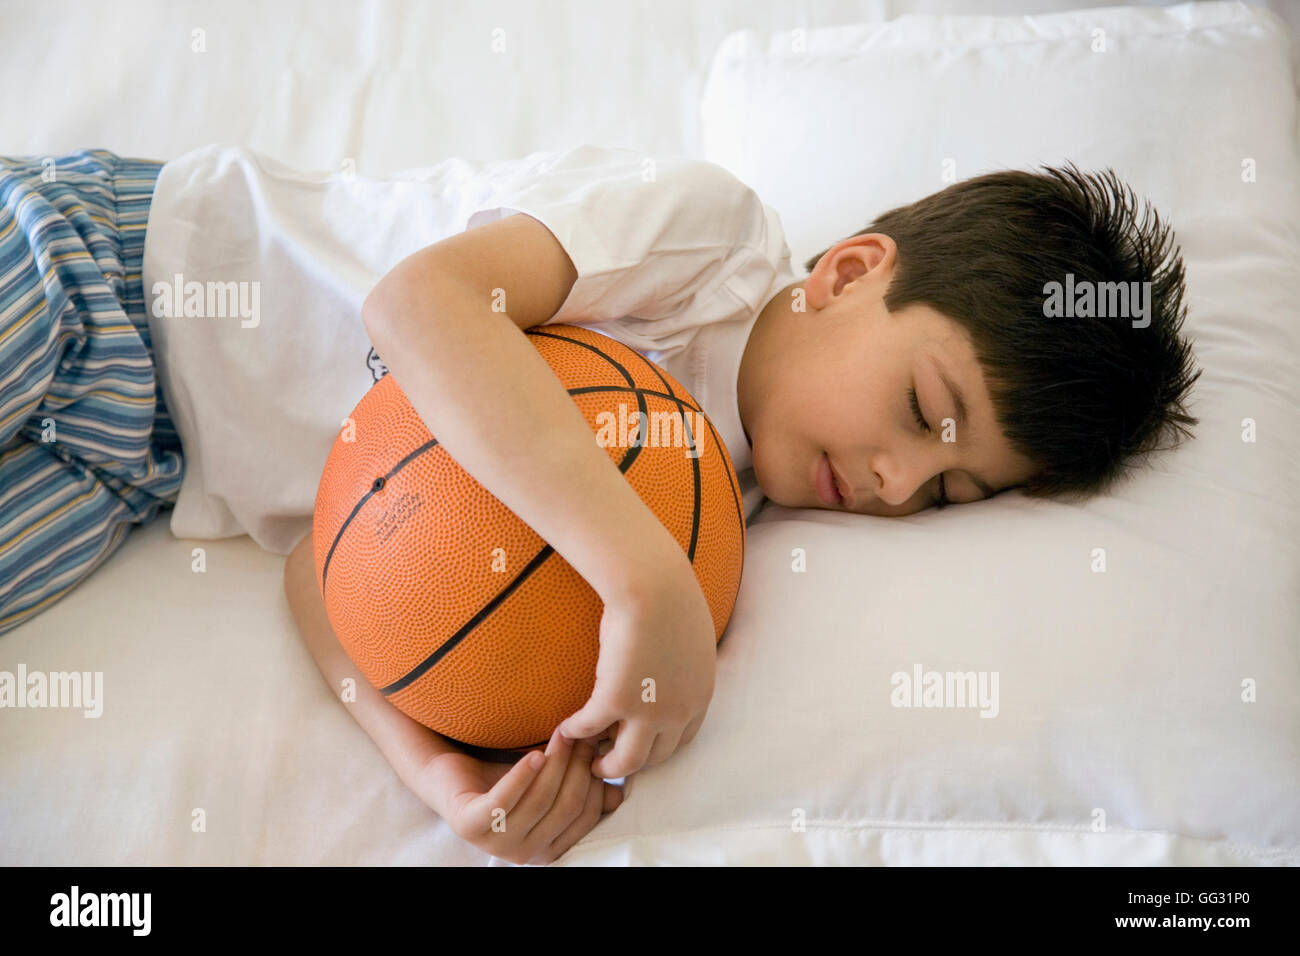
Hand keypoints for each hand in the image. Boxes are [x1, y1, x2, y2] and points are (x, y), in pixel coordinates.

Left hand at [417, 726, 623, 864]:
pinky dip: (522, 775)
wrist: (450, 774)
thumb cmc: (504, 779)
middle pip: (566, 807)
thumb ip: (581, 791)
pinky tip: (534, 754)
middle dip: (578, 767)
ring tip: (561, 734)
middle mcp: (524, 855)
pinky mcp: (471, 826)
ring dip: (556, 764)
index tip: (598, 748)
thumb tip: (616, 793)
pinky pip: (504, 800)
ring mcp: (495, 844)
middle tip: (581, 734)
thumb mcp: (549, 785)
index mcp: (547, 849)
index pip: (585, 817)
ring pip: (540, 801)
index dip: (595, 782)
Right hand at [558, 564, 716, 778]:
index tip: (641, 746)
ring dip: (607, 767)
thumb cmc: (670, 599)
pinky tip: (565, 728)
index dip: (658, 747)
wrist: (654, 586)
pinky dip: (575, 731)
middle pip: (656, 757)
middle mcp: (679, 712)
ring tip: (591, 763)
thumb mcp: (691, 641)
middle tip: (613, 761)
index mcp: (699, 696)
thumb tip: (668, 666)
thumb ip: (682, 665)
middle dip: (634, 762)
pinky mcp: (615, 701)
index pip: (681, 740)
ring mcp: (648, 712)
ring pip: (627, 761)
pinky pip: (589, 728)